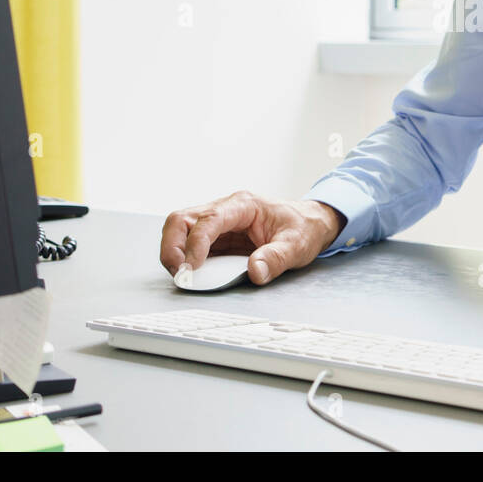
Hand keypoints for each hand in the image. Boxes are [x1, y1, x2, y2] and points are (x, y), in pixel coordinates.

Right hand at [160, 192, 344, 285]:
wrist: (310, 224)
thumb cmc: (303, 227)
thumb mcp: (297, 245)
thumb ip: (276, 258)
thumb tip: (255, 271)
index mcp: (243, 205)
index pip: (208, 219)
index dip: (196, 243)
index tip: (192, 267)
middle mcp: (225, 210)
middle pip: (182, 219)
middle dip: (172, 246)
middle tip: (178, 273)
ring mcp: (218, 224)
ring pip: (180, 230)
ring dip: (174, 253)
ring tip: (181, 276)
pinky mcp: (217, 238)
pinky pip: (190, 244)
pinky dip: (183, 259)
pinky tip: (189, 274)